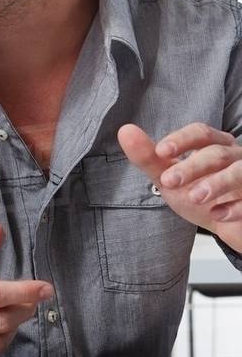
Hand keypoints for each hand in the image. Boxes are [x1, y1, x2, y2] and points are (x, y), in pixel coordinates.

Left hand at [119, 123, 241, 247]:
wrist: (227, 225)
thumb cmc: (199, 195)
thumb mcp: (170, 177)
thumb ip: (149, 158)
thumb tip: (125, 130)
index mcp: (214, 145)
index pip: (200, 133)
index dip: (181, 140)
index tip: (161, 151)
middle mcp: (235, 157)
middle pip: (216, 153)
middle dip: (192, 167)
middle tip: (170, 181)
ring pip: (239, 172)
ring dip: (216, 183)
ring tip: (195, 197)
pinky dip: (235, 207)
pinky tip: (217, 215)